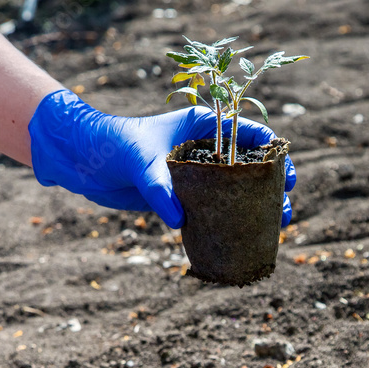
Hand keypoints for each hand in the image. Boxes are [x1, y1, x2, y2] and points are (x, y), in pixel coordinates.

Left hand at [28, 89, 297, 228]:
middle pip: (249, 168)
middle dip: (272, 187)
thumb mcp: (140, 162)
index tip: (287, 174)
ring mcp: (193, 176)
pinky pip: (212, 212)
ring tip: (279, 226)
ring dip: (257, 209)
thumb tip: (178, 220)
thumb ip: (159, 188)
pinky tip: (244, 240)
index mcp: (201, 127)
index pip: (249, 134)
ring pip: (235, 193)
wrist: (81, 160)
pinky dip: (229, 224)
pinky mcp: (181, 199)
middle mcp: (202, 151)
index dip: (274, 153)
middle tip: (287, 208)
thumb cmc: (112, 145)